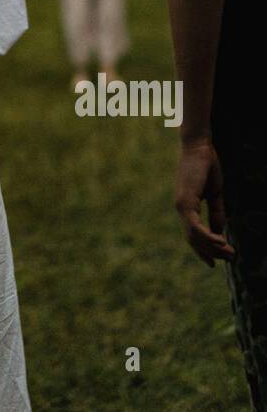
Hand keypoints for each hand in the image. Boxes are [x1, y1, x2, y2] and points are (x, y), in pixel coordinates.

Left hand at [175, 142, 234, 266]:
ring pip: (194, 236)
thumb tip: (220, 231)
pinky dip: (206, 236)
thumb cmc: (207, 166)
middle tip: (230, 259)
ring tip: (229, 253)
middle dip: (211, 252)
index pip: (192, 235)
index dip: (202, 250)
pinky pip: (194, 226)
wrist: (200, 147)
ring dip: (212, 247)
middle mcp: (181, 208)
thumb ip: (216, 212)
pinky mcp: (185, 201)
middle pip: (193, 239)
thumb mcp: (215, 194)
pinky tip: (220, 242)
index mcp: (187, 206)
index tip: (214, 264)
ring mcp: (181, 205)